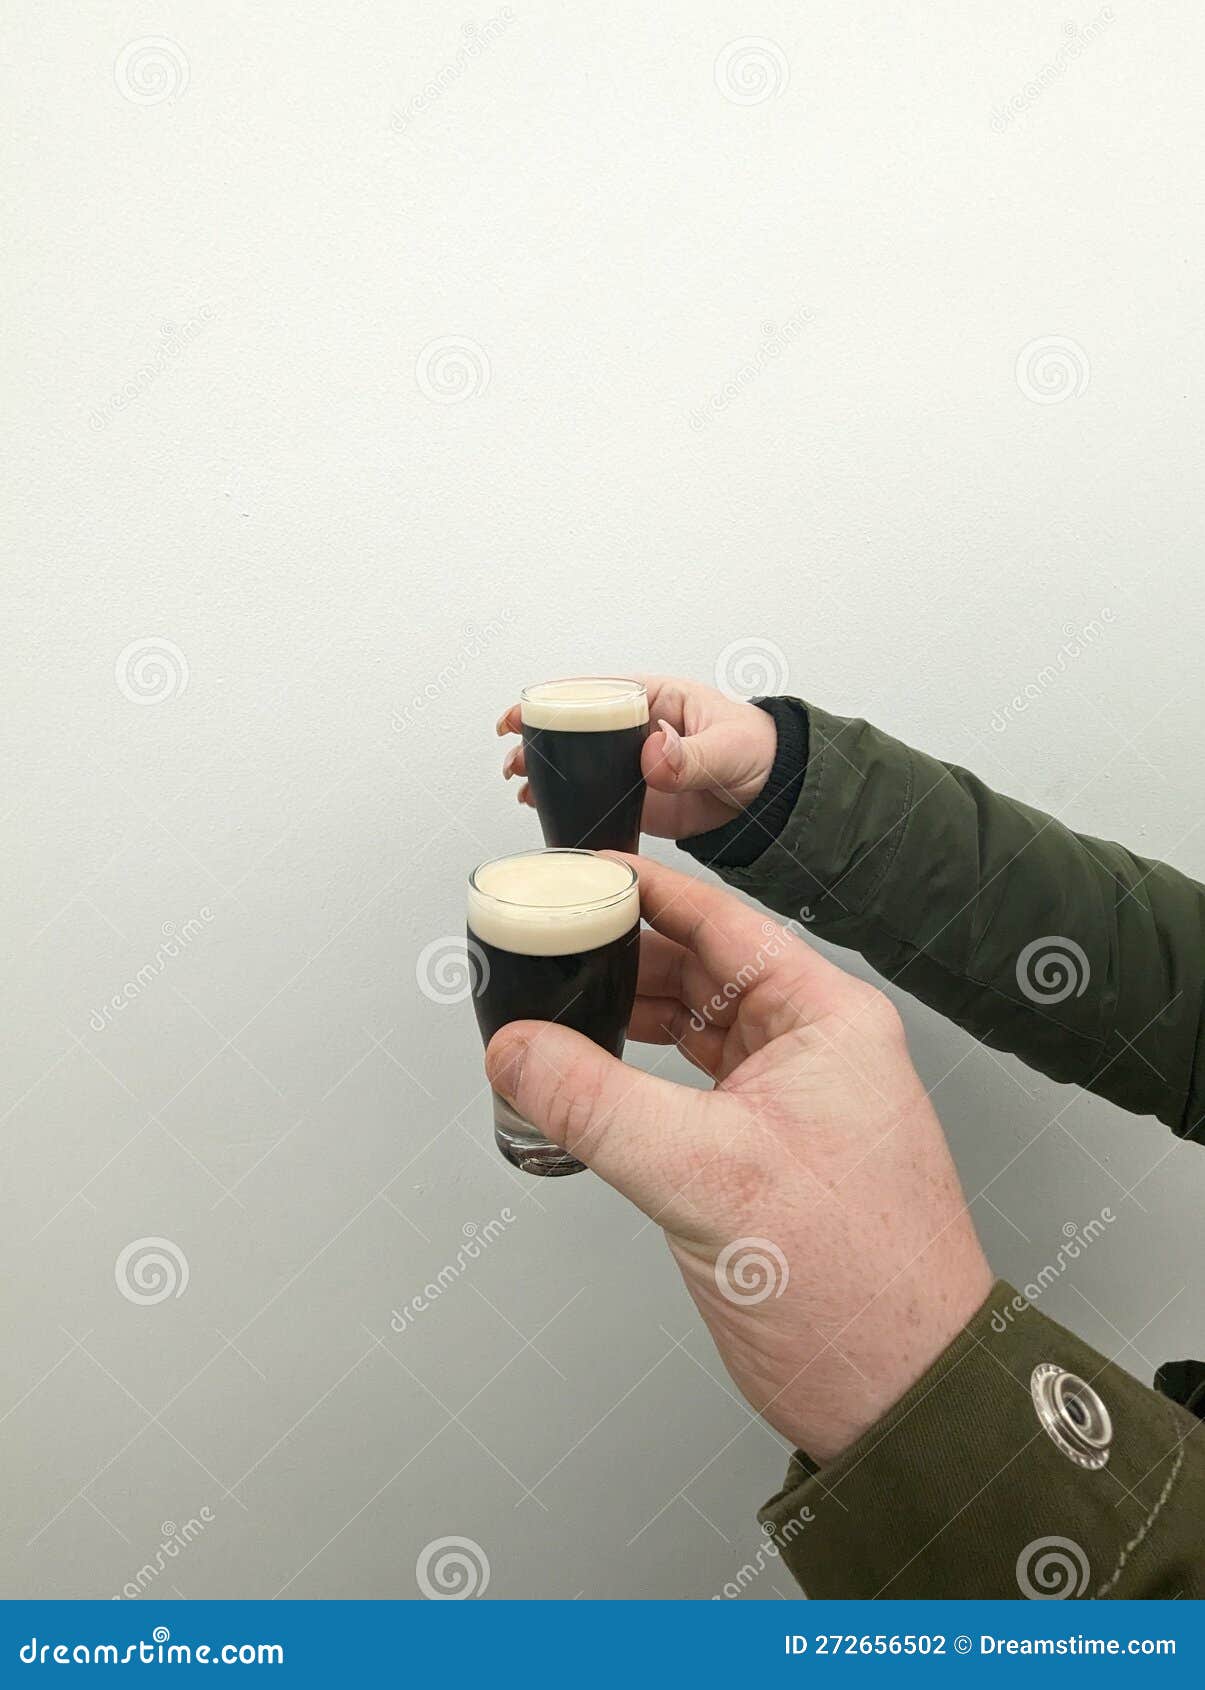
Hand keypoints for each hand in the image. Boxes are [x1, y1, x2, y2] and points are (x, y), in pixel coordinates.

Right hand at [484, 856, 992, 1464]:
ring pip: (685, 1029)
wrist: (902, 1395)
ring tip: (548, 1009)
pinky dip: (629, 1079)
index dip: (643, 890)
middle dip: (616, 955)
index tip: (576, 872)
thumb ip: (598, 1104)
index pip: (720, 922)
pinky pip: (681, 1088)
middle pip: (696, 968)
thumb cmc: (859, 1286)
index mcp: (825, 1020)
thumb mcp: (708, 1177)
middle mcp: (809, 1048)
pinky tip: (581, 1080)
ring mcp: (784, 1101)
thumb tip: (516, 1050)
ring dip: (618, 1018)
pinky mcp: (758, 1152)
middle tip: (542, 943)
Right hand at [496, 674, 778, 838]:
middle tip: (512, 758)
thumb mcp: (727, 748)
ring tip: (519, 784)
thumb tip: (654, 752)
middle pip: (573, 728)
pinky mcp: (635, 797)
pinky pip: (592, 796)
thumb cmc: (756, 751)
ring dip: (543, 771)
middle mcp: (634, 730)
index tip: (521, 712)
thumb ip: (691, 754)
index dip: (552, 700)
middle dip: (536, 739)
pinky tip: (542, 808)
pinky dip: (564, 801)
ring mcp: (630, 764)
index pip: (593, 692)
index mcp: (653, 699)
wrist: (774, 795)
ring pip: (575, 763)